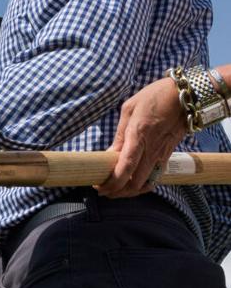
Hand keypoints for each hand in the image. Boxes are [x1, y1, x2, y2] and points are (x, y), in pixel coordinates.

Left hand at [100, 77, 184, 198]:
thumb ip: (120, 134)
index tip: (99, 187)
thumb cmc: (156, 97)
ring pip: (146, 184)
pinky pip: (155, 177)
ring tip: (115, 190)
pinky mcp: (168, 155)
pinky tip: (132, 184)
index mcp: (139, 136)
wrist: (188, 95)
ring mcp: (162, 154)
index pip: (125, 167)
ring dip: (129, 192)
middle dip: (117, 192)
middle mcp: (152, 149)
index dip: (112, 182)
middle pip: (135, 183)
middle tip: (103, 190)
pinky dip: (142, 186)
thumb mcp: (130, 109)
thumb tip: (110, 155)